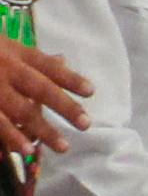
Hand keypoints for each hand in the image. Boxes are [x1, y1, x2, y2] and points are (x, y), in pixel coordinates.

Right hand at [0, 32, 87, 161]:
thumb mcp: (4, 44)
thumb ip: (32, 58)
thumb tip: (63, 61)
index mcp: (13, 52)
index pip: (45, 65)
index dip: (68, 77)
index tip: (91, 92)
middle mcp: (3, 67)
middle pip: (37, 86)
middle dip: (62, 105)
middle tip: (85, 123)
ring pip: (17, 108)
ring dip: (40, 128)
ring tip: (62, 146)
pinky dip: (8, 137)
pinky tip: (21, 152)